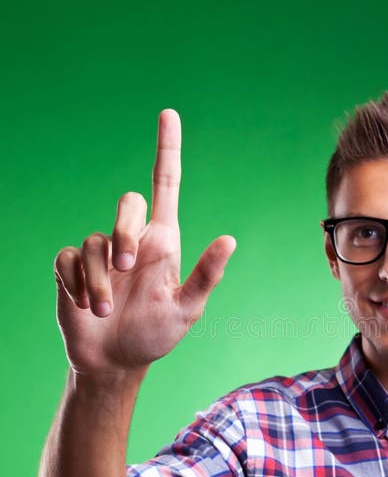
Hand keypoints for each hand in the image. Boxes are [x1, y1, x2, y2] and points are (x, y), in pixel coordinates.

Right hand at [54, 110, 235, 376]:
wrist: (115, 362)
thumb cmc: (156, 335)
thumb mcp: (186, 309)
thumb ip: (206, 276)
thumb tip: (230, 239)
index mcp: (163, 242)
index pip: (166, 185)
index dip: (167, 149)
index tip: (169, 114)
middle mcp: (132, 240)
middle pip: (128, 202)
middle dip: (125, 231)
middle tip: (125, 268)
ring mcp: (101, 254)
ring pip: (96, 242)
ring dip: (100, 281)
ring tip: (107, 311)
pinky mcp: (72, 269)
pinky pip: (69, 258)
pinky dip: (77, 284)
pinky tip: (86, 306)